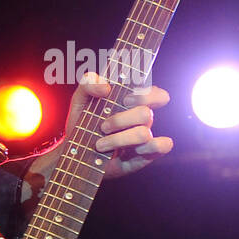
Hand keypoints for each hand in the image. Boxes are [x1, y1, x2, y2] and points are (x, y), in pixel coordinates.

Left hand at [30, 73, 172, 185]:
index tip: (125, 100)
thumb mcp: (80, 99)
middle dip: (119, 120)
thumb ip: (88, 83)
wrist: (76, 152)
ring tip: (100, 144)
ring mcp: (144, 137)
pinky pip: (161, 147)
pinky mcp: (144, 155)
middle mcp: (141, 119)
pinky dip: (145, 149)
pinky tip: (124, 153)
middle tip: (102, 126)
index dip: (144, 95)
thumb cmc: (84, 122)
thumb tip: (105, 86)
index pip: (155, 93)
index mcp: (133, 102)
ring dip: (118, 140)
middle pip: (145, 113)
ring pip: (143, 134)